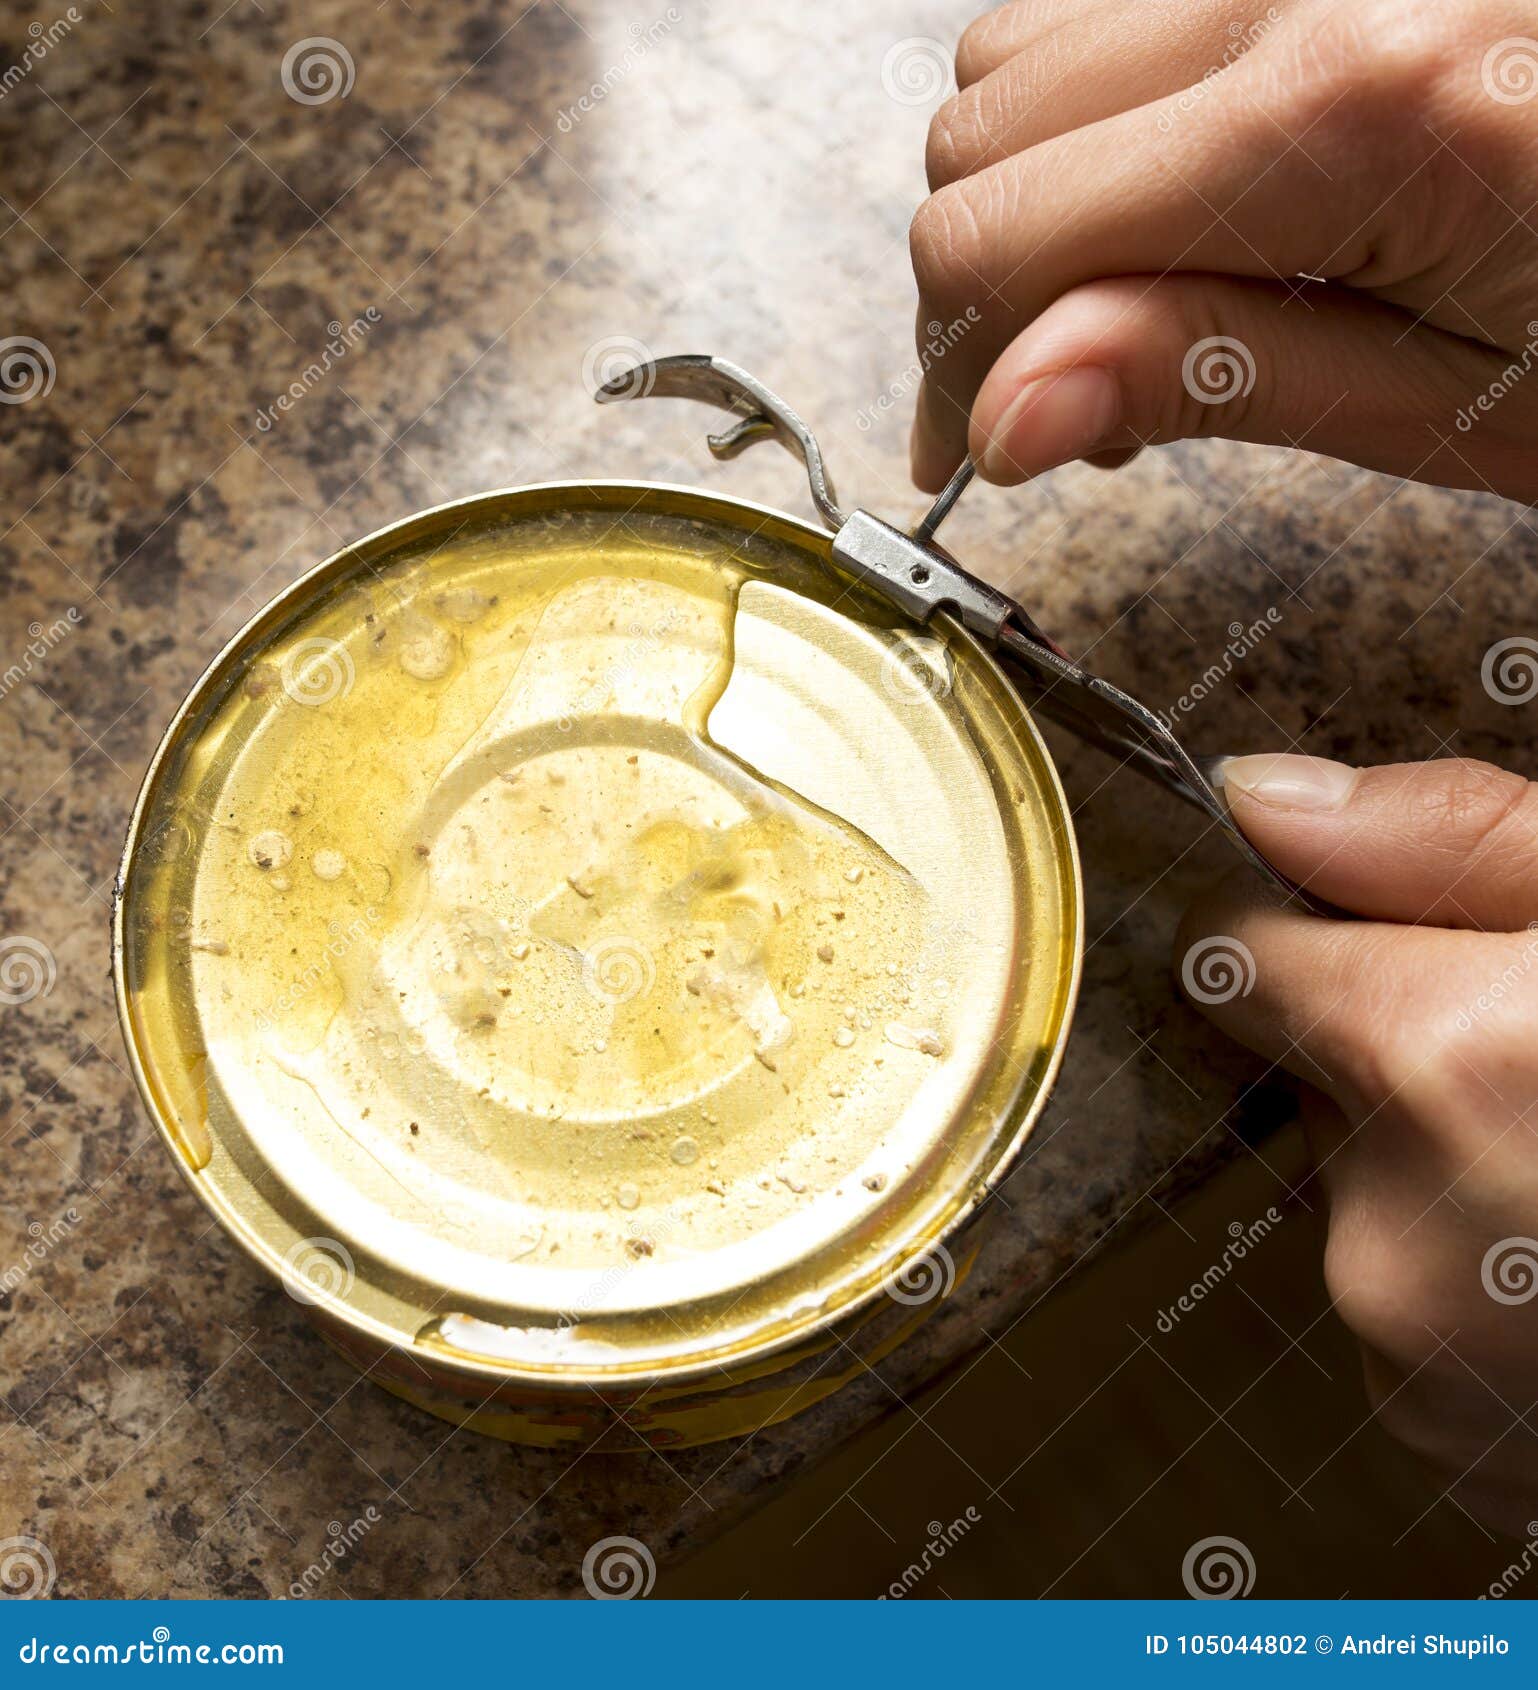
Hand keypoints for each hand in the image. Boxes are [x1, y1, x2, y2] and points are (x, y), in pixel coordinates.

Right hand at [910, 0, 1537, 499]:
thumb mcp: (1453, 397)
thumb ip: (1214, 375)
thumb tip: (1008, 415)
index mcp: (1353, 108)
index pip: (1003, 233)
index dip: (952, 367)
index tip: (969, 450)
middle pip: (984, 121)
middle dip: (982, 284)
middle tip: (1066, 390)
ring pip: (1024, 38)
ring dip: (1032, 182)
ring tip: (1133, 288)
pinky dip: (1099, 104)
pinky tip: (1178, 189)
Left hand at [1178, 753, 1537, 1534]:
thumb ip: (1446, 839)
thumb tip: (1260, 793)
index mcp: (1438, 1069)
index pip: (1240, 956)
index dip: (1314, 926)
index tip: (1385, 929)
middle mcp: (1394, 1238)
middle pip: (1316, 1084)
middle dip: (1407, 1056)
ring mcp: (1424, 1368)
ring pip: (1372, 1199)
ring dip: (1453, 1173)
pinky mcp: (1462, 1452)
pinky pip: (1420, 1314)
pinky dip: (1486, 1280)